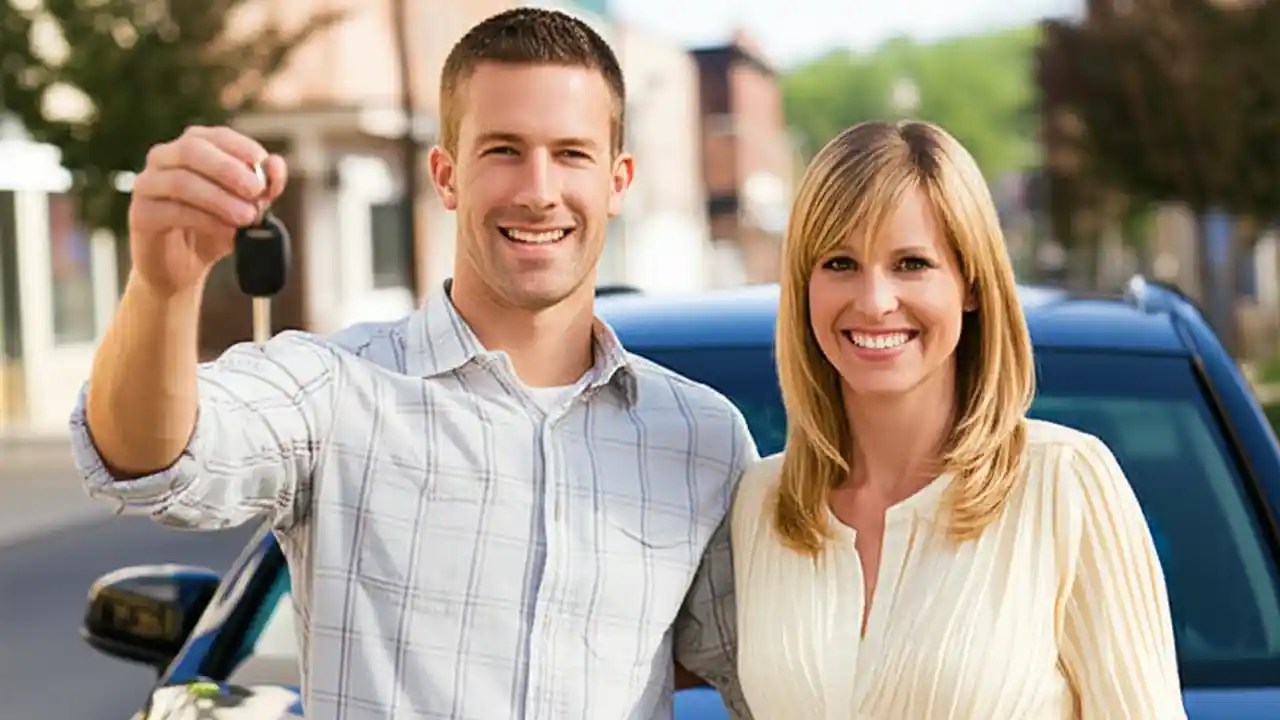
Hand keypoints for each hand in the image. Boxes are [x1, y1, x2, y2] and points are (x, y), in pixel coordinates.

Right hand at [128, 126, 288, 295]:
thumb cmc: (213, 229)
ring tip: (247, 218)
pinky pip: (173, 211)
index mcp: (192, 147)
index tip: (264, 165)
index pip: (217, 136)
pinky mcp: (141, 214)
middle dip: (229, 169)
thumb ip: (264, 187)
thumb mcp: (245, 207)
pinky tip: (229, 232)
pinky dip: (207, 221)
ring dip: (220, 199)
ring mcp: (147, 184)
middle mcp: (164, 158)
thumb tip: (275, 166)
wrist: (181, 269)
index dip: (243, 148)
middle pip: (193, 149)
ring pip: (182, 181)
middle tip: (256, 191)